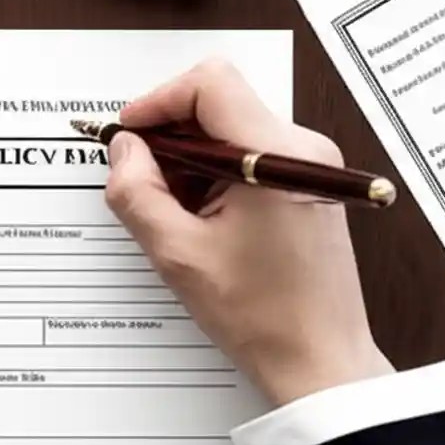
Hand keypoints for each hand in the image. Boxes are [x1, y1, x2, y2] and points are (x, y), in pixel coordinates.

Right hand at [104, 60, 393, 406]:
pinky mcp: (308, 184)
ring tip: (175, 214)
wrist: (321, 361)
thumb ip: (138, 193)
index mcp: (277, 155)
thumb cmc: (264, 317)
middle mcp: (302, 148)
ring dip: (191, 160)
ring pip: (231, 131)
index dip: (159, 101)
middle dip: (170, 136)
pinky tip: (202, 221)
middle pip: (219, 104)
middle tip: (141, 180)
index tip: (128, 134)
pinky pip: (249, 156)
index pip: (210, 84)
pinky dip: (214, 176)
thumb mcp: (180, 254)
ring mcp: (310, 166)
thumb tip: (123, 150)